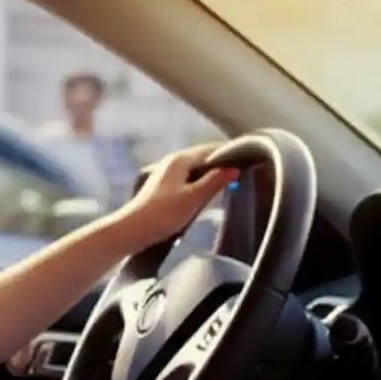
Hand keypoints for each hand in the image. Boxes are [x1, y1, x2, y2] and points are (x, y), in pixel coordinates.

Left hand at [105, 144, 239, 252]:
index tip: (248, 164)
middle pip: (204, 158)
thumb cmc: (162, 214)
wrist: (132, 230)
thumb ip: (214, 182)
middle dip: (221, 166)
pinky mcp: (164, 186)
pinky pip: (189, 178)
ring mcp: (167, 173)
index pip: (212, 149)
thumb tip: (234, 168)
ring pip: (196, 169)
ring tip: (228, 187)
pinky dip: (200, 183)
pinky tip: (206, 196)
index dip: (230, 155)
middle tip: (241, 177)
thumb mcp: (193, 198)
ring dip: (211, 176)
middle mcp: (173, 161)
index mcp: (181, 159)